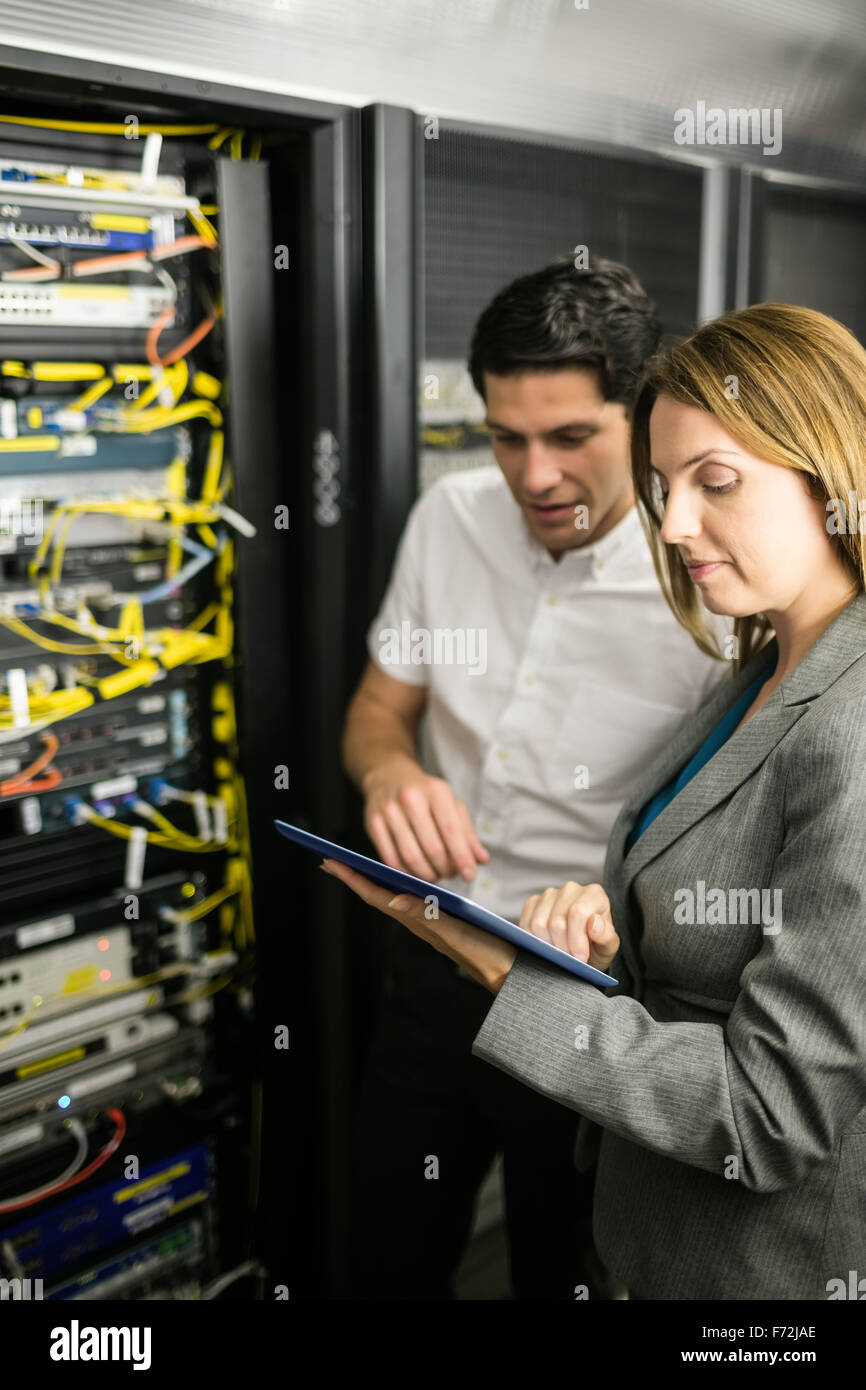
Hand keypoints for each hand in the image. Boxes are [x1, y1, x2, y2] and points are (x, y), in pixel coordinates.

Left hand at [319, 858, 515, 992]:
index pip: (378, 896)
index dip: (354, 879)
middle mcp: (420, 922)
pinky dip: (400, 886)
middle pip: (380, 895)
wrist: (509, 974)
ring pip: (394, 898)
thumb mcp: (457, 934)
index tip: (331, 863)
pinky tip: (401, 882)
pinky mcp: (443, 923)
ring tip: (358, 867)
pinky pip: (413, 900)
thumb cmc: (487, 956)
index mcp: (419, 921)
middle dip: (356, 877)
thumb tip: (394, 899)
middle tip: (333, 861)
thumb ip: (427, 916)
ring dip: (374, 881)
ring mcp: (430, 923)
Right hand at [361, 755, 489, 882]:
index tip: (470, 876)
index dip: (462, 857)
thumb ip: (467, 833)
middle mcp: (411, 798)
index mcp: (436, 791)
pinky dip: (406, 873)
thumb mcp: (451, 804)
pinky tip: (415, 873)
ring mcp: (389, 810)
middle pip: (432, 848)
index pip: (451, 831)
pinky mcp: (372, 823)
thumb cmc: (426, 794)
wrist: (388, 775)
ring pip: (410, 857)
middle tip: (450, 874)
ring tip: (434, 875)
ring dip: (426, 875)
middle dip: (445, 869)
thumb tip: (481, 859)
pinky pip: (391, 859)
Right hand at [520, 881, 618, 973]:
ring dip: (548, 945)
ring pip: (539, 924)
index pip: (578, 912)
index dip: (577, 940)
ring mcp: (550, 894)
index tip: (580, 958)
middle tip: (570, 959)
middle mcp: (571, 889)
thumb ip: (606, 937)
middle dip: (563, 947)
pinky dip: (535, 941)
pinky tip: (548, 945)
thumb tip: (594, 923)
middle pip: (557, 921)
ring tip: (560, 952)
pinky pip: (526, 924)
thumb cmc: (597, 947)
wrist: (582, 949)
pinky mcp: (533, 902)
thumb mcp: (608, 948)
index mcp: (594, 894)